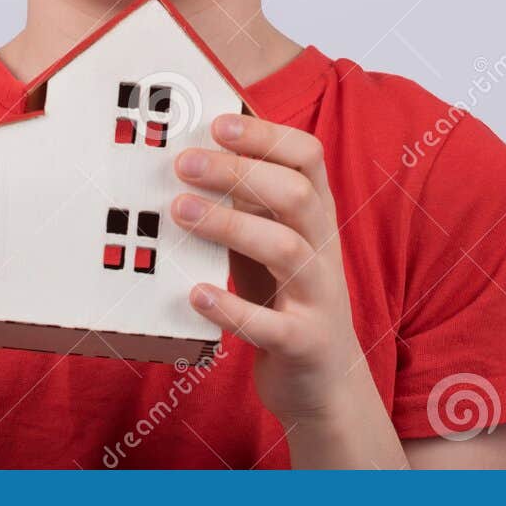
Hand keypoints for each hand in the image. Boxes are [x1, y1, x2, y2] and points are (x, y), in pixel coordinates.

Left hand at [171, 114, 369, 427]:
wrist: (325, 381)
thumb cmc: (286, 298)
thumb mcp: (274, 240)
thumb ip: (249, 202)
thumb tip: (197, 149)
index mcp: (317, 215)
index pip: (308, 157)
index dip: (266, 136)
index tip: (218, 123)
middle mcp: (323, 249)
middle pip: (295, 194)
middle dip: (239, 173)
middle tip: (183, 164)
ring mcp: (318, 297)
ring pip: (286, 249)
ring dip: (230, 226)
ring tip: (180, 212)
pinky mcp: (304, 343)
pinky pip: (271, 325)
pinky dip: (232, 308)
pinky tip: (196, 295)